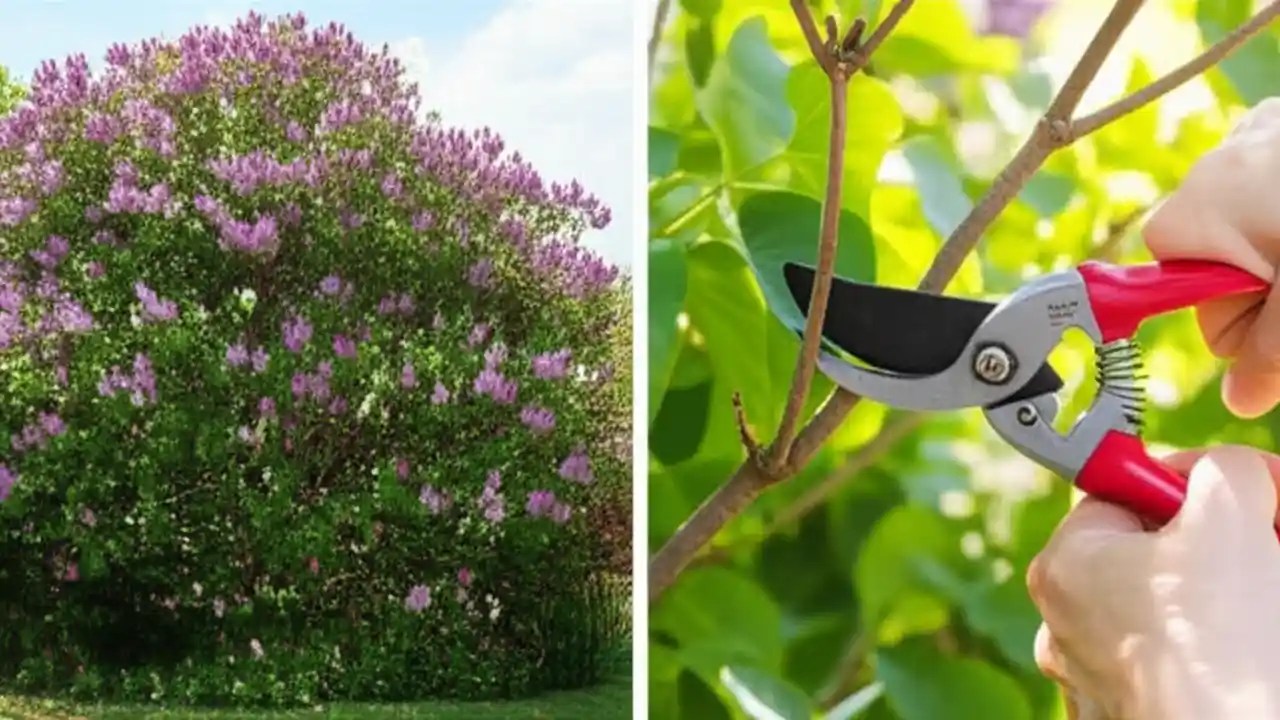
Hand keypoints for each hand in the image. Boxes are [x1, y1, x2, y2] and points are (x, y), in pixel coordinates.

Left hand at [1027, 446, 1279, 719]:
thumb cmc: (1219, 639)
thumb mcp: (1230, 513)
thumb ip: (1222, 471)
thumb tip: (1227, 470)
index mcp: (1065, 564)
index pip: (1123, 492)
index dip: (1192, 482)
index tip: (1248, 489)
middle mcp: (1066, 625)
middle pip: (1157, 554)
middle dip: (1227, 542)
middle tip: (1273, 541)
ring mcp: (1100, 678)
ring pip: (1178, 612)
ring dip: (1236, 593)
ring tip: (1269, 598)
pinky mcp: (1138, 714)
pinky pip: (1187, 663)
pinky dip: (1227, 648)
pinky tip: (1258, 651)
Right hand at [1143, 98, 1279, 417]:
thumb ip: (1268, 360)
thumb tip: (1241, 402)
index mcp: (1191, 215)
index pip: (1188, 296)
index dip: (1244, 318)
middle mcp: (1208, 168)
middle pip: (1222, 258)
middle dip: (1268, 278)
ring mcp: (1252, 134)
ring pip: (1256, 222)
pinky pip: (1276, 180)